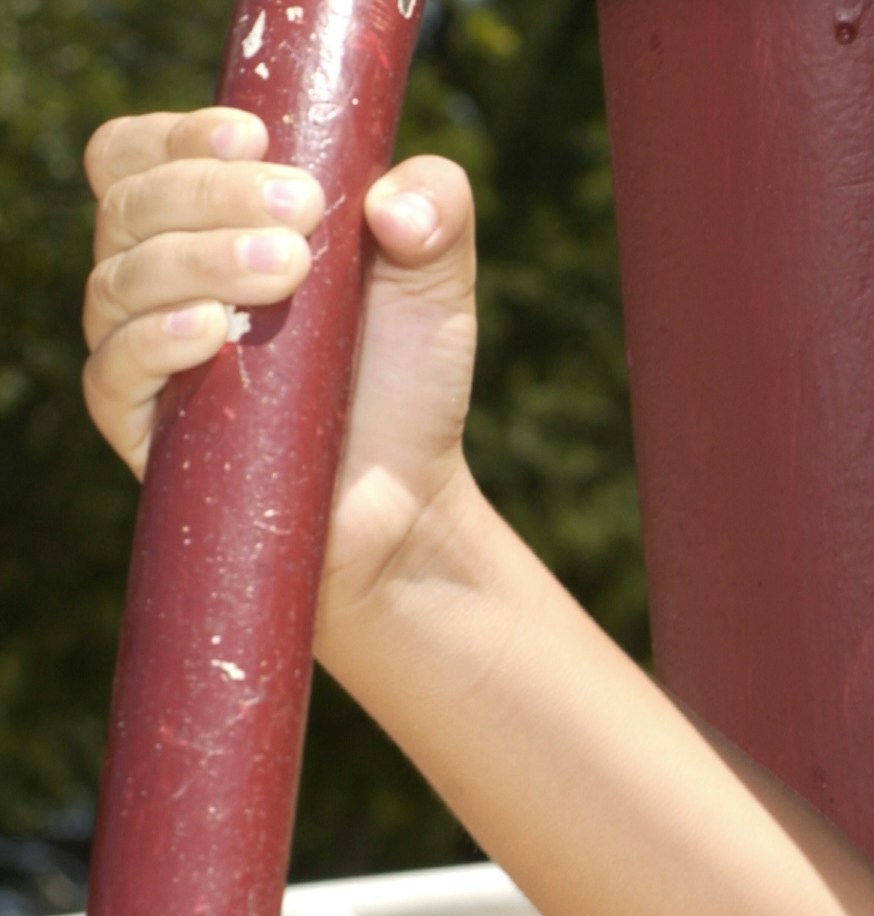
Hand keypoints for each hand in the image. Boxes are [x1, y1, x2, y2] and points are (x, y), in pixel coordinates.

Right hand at [81, 106, 484, 605]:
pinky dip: (156, 340)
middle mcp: (158, 279)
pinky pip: (114, 371)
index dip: (182, 136)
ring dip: (199, 259)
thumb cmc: (407, 378)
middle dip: (212, 193)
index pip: (145, 154)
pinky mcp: (144, 428)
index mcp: (204, 225)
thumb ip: (439, 210)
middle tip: (302, 211)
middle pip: (131, 204)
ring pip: (118, 279)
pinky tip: (212, 331)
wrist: (411, 499)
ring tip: (289, 270)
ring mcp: (143, 353)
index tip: (258, 137)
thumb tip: (392, 204)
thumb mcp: (438, 281)